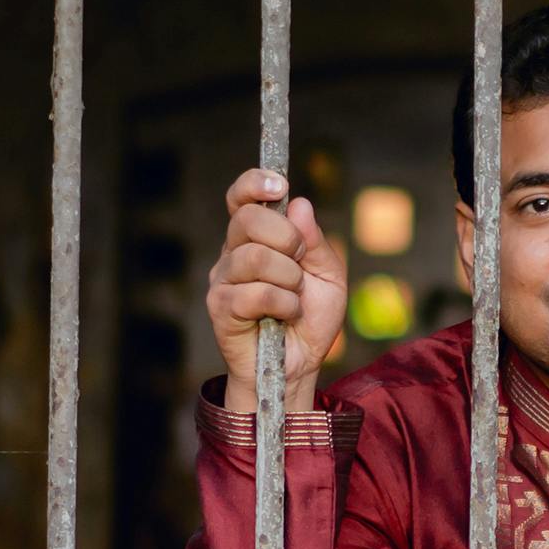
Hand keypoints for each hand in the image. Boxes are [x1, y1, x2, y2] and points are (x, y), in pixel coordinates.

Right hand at [207, 171, 349, 409]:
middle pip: (247, 218)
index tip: (279, 186)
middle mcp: (233, 252)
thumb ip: (317, 241)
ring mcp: (223, 279)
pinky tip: (285, 316)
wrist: (299, 366)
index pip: (241, 197)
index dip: (254, 183)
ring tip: (294, 298)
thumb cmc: (311, 320)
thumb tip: (299, 204)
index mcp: (257, 238)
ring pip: (254, 256)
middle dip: (287, 238)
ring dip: (289, 279)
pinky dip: (283, 303)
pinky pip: (254, 292)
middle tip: (301, 262)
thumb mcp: (329, 276)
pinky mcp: (220, 307)